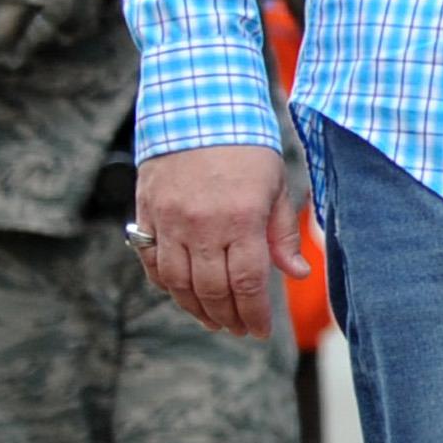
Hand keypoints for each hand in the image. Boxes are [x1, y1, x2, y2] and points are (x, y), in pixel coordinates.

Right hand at [135, 143, 308, 341]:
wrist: (196, 111)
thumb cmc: (247, 149)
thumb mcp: (277, 187)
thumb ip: (282, 234)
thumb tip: (296, 274)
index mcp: (240, 220)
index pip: (246, 283)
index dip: (254, 314)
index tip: (260, 331)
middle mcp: (201, 225)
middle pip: (211, 289)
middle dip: (228, 317)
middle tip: (239, 329)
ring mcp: (168, 221)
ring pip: (177, 282)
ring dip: (196, 308)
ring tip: (214, 320)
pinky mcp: (145, 213)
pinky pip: (151, 261)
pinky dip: (166, 284)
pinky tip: (182, 294)